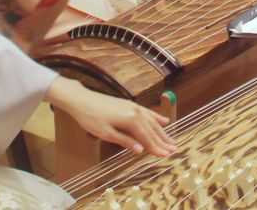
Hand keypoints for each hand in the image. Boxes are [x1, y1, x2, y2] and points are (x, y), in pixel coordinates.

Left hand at [47, 77, 175, 156]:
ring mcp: (134, 107)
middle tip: (174, 150)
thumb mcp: (106, 133)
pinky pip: (147, 112)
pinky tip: (164, 121)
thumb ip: (125, 141)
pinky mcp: (129, 104)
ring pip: (152, 121)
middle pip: (152, 130)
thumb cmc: (91, 118)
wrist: (82, 100)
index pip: (147, 138)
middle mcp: (136, 112)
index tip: (166, 156)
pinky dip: (156, 117)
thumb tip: (141, 151)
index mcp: (131, 120)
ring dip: (162, 132)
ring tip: (171, 140)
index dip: (156, 148)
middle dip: (163, 141)